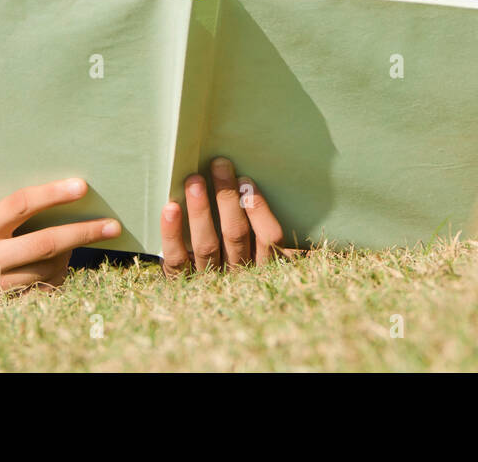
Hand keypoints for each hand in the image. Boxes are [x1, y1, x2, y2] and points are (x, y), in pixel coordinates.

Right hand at [0, 178, 119, 300]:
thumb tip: (46, 192)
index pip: (18, 205)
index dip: (52, 193)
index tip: (81, 186)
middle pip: (44, 244)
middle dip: (82, 233)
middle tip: (112, 225)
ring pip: (47, 272)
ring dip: (69, 258)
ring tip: (77, 245)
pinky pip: (40, 293)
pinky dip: (55, 280)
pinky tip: (58, 269)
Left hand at [159, 157, 299, 274]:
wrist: (213, 312)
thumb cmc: (249, 258)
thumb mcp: (278, 254)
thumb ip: (284, 237)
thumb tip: (307, 209)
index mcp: (266, 266)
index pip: (269, 238)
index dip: (259, 210)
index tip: (247, 182)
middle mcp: (240, 274)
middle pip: (236, 235)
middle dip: (227, 198)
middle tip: (219, 165)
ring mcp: (210, 279)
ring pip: (207, 245)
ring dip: (201, 210)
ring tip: (194, 181)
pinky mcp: (182, 281)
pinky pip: (178, 259)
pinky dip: (172, 234)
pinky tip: (170, 208)